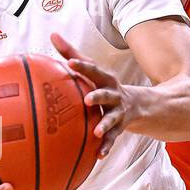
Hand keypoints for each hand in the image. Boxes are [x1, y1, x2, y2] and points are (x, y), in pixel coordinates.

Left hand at [52, 32, 135, 157]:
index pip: (93, 70)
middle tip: (87, 100)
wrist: (137, 104)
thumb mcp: (92, 69)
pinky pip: (112, 139)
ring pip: (112, 119)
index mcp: (104, 79)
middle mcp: (113, 94)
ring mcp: (118, 112)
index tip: (70, 63)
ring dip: (105, 125)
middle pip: (106, 94)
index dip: (83, 67)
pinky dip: (106, 147)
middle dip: (98, 97)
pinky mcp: (119, 128)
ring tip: (96, 132)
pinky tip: (98, 156)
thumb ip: (71, 53)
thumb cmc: (103, 84)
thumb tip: (53, 34)